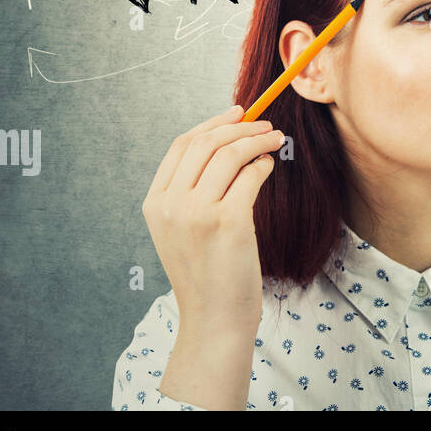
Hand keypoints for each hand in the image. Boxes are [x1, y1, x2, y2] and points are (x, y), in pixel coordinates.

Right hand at [142, 104, 284, 337]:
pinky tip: (269, 166)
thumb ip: (194, 189)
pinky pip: (251, 175)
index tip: (239, 112)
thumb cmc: (208, 271)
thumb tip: (231, 141)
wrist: (214, 318)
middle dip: (240, 126)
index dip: (213, 123)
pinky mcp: (227, 221)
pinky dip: (263, 164)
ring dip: (258, 140)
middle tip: (267, 125)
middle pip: (206, 143)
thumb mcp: (184, 227)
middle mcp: (170, 205)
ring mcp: (197, 213)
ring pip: (230, 154)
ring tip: (276, 140)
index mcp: (154, 203)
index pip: (181, 145)